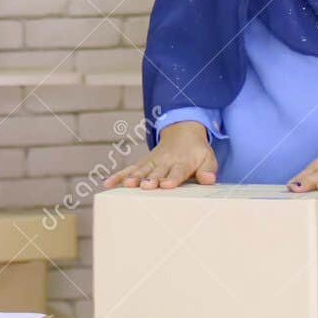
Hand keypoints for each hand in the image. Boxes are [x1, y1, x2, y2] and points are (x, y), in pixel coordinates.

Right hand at [103, 121, 217, 189]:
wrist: (183, 132)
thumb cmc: (197, 152)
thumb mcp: (208, 158)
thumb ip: (208, 170)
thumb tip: (209, 180)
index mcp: (183, 162)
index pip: (178, 171)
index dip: (172, 178)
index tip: (166, 185)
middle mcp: (166, 161)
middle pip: (157, 172)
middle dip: (151, 179)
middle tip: (145, 186)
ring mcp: (153, 162)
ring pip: (142, 170)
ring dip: (134, 177)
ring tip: (128, 185)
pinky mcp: (143, 163)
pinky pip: (130, 169)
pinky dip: (119, 175)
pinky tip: (108, 183)